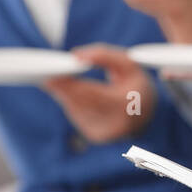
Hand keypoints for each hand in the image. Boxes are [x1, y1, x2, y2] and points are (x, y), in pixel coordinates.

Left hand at [42, 44, 156, 143]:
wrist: (147, 113)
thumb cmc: (136, 83)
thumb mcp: (127, 63)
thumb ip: (103, 55)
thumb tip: (75, 56)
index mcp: (127, 105)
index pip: (93, 94)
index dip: (70, 85)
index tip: (51, 75)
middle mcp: (116, 124)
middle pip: (80, 103)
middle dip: (61, 88)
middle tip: (43, 75)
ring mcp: (106, 133)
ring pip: (76, 110)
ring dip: (63, 95)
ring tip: (52, 80)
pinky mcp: (96, 137)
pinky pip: (77, 116)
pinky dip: (70, 103)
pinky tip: (66, 92)